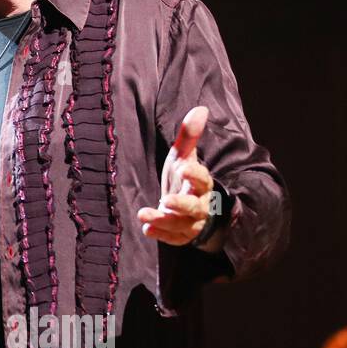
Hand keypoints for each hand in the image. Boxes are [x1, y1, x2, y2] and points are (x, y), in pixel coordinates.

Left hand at [137, 106, 214, 245]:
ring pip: (181, 225)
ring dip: (163, 221)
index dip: (194, 174)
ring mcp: (191, 223)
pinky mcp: (181, 235)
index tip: (184, 167)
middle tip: (166, 201)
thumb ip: (189, 136)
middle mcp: (200, 205)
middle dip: (181, 205)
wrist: (193, 207)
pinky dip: (161, 234)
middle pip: (194, 207)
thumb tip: (200, 108)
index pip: (202, 179)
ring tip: (144, 214)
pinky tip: (146, 229)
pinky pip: (174, 238)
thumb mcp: (184, 157)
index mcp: (201, 184)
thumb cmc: (185, 179)